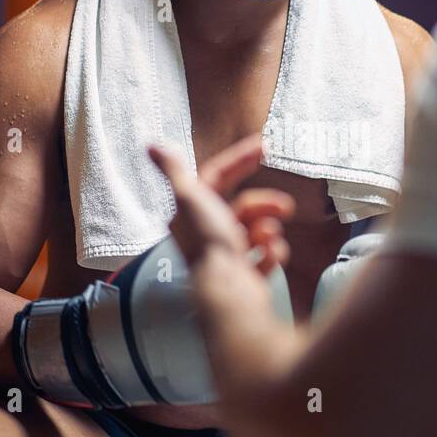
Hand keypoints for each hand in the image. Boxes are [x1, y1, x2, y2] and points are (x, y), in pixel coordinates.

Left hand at [148, 133, 294, 275]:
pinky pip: (265, 256)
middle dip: (264, 203)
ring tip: (270, 236)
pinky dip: (271, 254)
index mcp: (191, 214)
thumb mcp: (189, 198)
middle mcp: (206, 234)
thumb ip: (173, 169)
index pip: (216, 177)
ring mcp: (226, 256)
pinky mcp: (244, 275)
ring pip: (255, 230)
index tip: (263, 147)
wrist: (228, 292)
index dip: (239, 160)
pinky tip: (270, 256)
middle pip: (241, 206)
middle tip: (284, 206)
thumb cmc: (208, 245)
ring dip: (267, 230)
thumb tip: (152, 145)